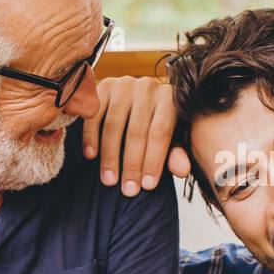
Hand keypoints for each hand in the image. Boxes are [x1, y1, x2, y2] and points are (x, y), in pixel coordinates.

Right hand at [84, 76, 190, 195]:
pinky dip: (90, 136)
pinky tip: (91, 156)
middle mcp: (148, 87)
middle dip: (132, 164)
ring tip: (109, 180)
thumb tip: (182, 170)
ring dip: (110, 156)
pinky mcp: (103, 86)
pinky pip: (94, 115)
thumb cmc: (155, 124)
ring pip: (114, 125)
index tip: (148, 186)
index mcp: (169, 99)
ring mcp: (124, 84)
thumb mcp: (170, 138)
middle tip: (128, 190)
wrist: (135, 101)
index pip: (161, 132)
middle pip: (137, 131)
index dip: (154, 161)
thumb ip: (175, 153)